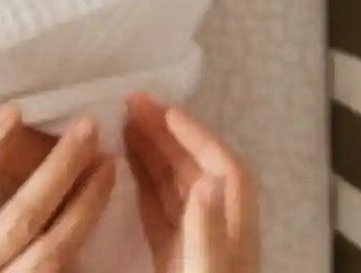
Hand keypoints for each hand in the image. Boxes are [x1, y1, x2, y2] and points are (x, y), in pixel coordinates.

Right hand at [123, 95, 260, 272]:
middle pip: (197, 171)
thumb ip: (208, 230)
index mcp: (236, 231)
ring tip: (125, 125)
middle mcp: (219, 230)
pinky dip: (144, 187)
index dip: (199, 136)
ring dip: (152, 154)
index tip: (166, 110)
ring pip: (175, 188)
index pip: (225, 170)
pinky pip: (159, 214)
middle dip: (168, 135)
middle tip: (133, 104)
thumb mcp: (208, 271)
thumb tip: (207, 180)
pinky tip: (127, 168)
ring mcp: (196, 244)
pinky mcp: (175, 260)